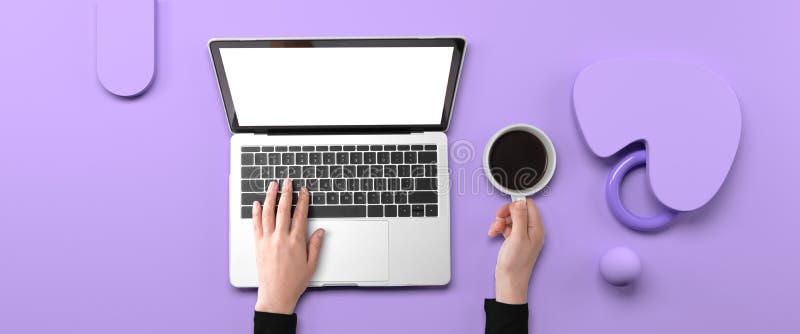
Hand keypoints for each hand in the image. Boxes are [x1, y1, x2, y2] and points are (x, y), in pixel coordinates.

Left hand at [252, 178, 324, 313]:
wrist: (276, 295)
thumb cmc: (294, 282)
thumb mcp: (311, 264)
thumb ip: (315, 245)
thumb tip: (320, 231)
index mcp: (296, 242)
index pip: (300, 215)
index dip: (302, 200)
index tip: (303, 190)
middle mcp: (281, 238)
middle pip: (284, 209)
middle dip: (286, 193)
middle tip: (288, 181)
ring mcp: (267, 240)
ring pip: (268, 213)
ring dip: (270, 197)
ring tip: (272, 185)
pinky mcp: (258, 245)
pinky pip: (256, 224)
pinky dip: (256, 212)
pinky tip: (257, 203)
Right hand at [488, 198, 544, 304]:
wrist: (509, 280)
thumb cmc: (516, 263)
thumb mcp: (518, 237)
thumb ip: (520, 218)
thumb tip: (520, 202)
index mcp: (536, 228)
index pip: (528, 206)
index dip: (516, 205)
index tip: (506, 210)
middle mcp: (531, 230)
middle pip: (518, 211)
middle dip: (505, 214)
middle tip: (498, 219)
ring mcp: (522, 235)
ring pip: (510, 218)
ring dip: (500, 221)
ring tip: (495, 230)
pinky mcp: (514, 239)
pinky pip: (506, 227)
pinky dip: (499, 228)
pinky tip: (494, 233)